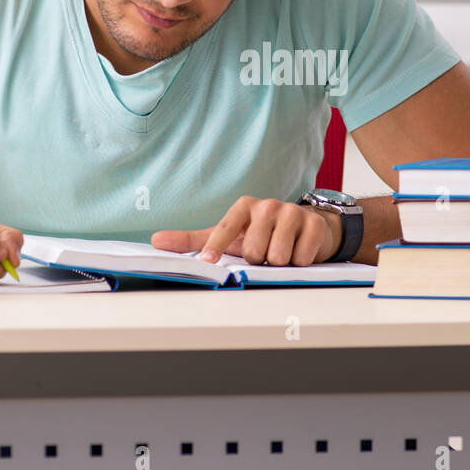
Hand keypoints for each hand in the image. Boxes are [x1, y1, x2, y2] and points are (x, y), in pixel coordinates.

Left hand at [151, 195, 340, 266]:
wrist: (308, 226)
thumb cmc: (262, 233)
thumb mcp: (229, 235)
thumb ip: (193, 240)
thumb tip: (156, 241)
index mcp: (244, 207)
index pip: (224, 229)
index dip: (216, 247)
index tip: (208, 261)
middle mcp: (267, 206)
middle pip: (254, 251)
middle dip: (260, 259)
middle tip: (264, 251)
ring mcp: (292, 212)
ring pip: (278, 256)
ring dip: (279, 263)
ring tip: (281, 252)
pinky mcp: (314, 224)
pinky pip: (301, 258)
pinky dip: (299, 262)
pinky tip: (299, 251)